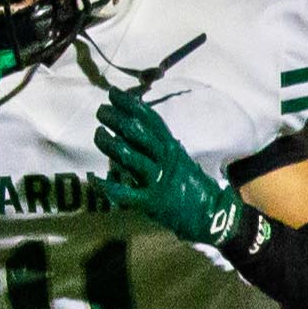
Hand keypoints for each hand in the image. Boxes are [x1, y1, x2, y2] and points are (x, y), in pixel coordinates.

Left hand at [94, 91, 241, 245]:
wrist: (212, 214)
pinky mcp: (152, 201)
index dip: (131, 105)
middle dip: (117, 119)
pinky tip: (95, 179)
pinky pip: (126, 192)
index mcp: (172, 148)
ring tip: (98, 133)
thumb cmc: (195, 187)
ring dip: (110, 143)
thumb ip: (161, 149)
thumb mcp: (181, 161)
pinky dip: (109, 185)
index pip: (150, 120)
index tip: (114, 94)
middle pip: (138, 132)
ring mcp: (158, 180)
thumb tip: (137, 134)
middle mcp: (165, 159)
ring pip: (129, 155)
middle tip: (101, 111)